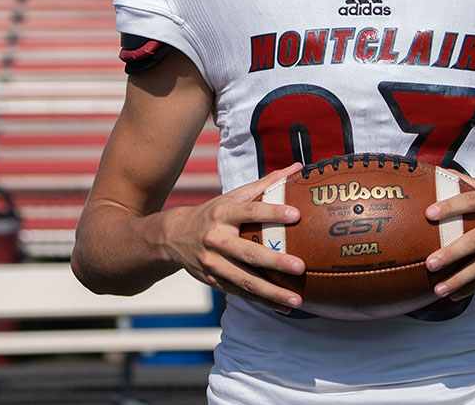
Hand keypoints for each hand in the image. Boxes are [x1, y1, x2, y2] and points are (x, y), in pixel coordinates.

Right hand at [162, 163, 305, 313]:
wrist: (173, 236)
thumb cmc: (214, 212)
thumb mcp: (234, 195)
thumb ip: (266, 184)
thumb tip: (298, 167)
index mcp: (223, 213)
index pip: (250, 211)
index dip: (272, 212)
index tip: (296, 215)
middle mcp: (216, 239)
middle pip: (248, 253)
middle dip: (275, 261)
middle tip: (300, 267)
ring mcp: (213, 263)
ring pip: (245, 280)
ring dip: (272, 292)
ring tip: (297, 298)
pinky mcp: (213, 281)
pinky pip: (241, 293)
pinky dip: (263, 301)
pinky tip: (284, 306)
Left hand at [423, 176, 474, 300]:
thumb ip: (470, 183)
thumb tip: (439, 172)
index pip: (472, 200)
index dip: (450, 206)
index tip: (429, 214)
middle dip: (452, 253)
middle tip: (430, 263)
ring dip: (460, 278)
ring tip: (438, 288)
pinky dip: (474, 286)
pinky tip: (455, 293)